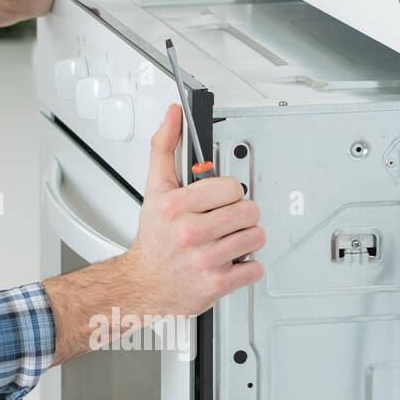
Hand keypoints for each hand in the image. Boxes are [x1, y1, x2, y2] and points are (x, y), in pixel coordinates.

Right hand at [120, 103, 265, 318]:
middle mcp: (190, 232)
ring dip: (246, 239)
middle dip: (239, 215)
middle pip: (249, 211)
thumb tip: (173, 115)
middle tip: (223, 221)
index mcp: (176, 206)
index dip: (228, 193)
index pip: (231, 187)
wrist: (143, 284)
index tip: (218, 200)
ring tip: (226, 240)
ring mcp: (205, 259)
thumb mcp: (155, 190)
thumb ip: (164, 148)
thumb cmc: (153, 239)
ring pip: (257, 237)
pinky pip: (255, 267)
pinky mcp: (217, 284)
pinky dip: (247, 266)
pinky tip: (229, 261)